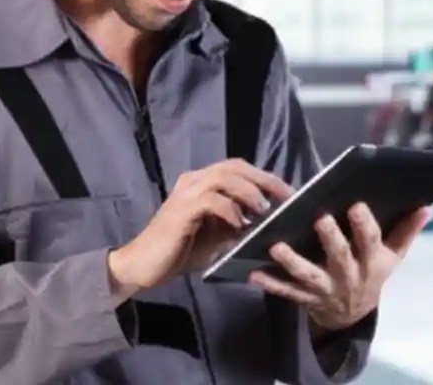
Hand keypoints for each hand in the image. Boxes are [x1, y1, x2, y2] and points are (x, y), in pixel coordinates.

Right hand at [107, 158, 294, 302]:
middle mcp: (194, 181)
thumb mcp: (217, 238)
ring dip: (249, 192)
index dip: (265, 178)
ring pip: (224, 177)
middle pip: (235, 166)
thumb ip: (236, 225)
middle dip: (264, 179)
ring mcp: (186, 193)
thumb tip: (265, 223)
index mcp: (202, 183)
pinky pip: (211, 200)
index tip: (289, 193)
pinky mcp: (181, 209)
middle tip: (286, 196)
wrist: (143, 266)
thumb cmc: (180, 251)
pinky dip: (230, 210)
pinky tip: (240, 225)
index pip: (239, 169)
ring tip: (265, 209)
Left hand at [249, 203, 432, 331]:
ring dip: (292, 262)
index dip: (364, 226)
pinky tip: (254, 271)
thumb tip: (425, 207)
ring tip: (277, 245)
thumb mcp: (393, 256)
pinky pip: (286, 292)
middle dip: (331, 239)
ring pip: (308, 276)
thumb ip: (407, 231)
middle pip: (340, 257)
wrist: (352, 313)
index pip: (371, 242)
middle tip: (320, 218)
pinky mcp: (305, 298)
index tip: (356, 205)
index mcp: (372, 263)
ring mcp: (325, 289)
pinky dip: (270, 283)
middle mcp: (349, 277)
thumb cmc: (372, 270)